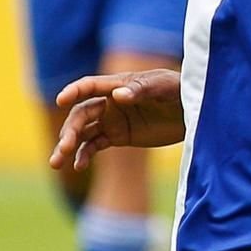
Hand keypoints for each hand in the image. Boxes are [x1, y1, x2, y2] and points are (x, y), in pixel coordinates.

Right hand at [51, 69, 186, 171]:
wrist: (193, 113)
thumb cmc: (180, 91)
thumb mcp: (164, 88)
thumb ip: (141, 90)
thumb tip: (118, 96)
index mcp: (118, 85)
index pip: (90, 86)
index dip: (74, 92)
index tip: (61, 100)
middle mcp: (110, 102)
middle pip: (81, 115)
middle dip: (69, 131)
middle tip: (62, 148)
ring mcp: (112, 120)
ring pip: (83, 132)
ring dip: (68, 145)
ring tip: (56, 162)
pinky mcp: (118, 136)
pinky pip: (95, 145)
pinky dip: (84, 154)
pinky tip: (78, 165)